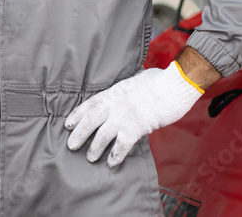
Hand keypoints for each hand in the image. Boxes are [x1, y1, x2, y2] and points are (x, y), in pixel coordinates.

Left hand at [65, 61, 202, 167]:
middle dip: (80, 133)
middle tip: (71, 145)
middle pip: (91, 120)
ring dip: (95, 147)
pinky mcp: (136, 127)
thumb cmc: (160, 80)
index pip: (91, 103)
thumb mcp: (137, 79)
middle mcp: (115, 104)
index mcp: (115, 91)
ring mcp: (124, 116)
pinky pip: (121, 145)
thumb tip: (127, 91)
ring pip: (102, 135)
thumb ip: (128, 89)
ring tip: (90, 157)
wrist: (174, 84)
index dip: (78, 114)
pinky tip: (111, 163)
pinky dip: (115, 155)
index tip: (68, 123)